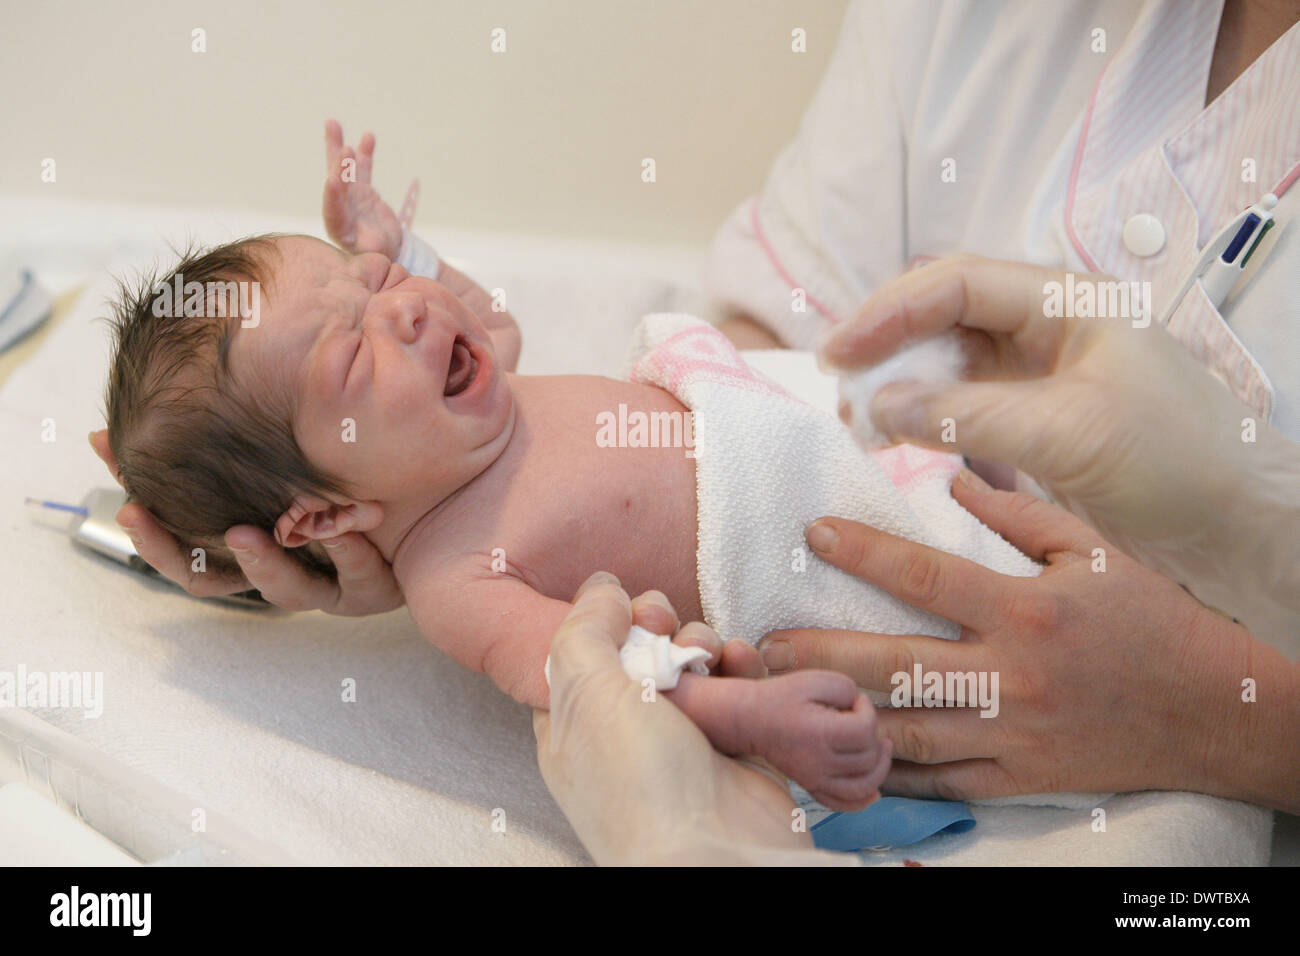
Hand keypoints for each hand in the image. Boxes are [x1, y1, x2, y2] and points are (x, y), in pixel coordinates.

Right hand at [89, 430, 402, 614]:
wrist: (431, 505)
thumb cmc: (343, 480)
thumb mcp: (278, 459)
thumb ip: (215, 445)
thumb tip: (109, 432)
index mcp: (255, 550)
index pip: (187, 559)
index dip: (152, 539)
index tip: (128, 505)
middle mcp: (283, 574)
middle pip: (219, 583)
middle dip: (186, 552)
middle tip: (160, 518)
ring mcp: (328, 586)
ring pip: (288, 591)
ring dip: (267, 562)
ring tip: (253, 532)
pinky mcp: (375, 587)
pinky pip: (358, 575)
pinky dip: (349, 551)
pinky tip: (343, 526)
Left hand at [322, 119, 402, 259]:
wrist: (386, 250)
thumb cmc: (378, 254)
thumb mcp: (374, 254)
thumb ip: (371, 246)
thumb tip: (372, 242)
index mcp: (338, 225)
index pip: (332, 207)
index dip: (332, 193)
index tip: (333, 179)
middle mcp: (340, 206)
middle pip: (334, 182)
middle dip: (337, 165)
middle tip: (343, 147)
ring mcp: (350, 195)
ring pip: (343, 167)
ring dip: (338, 147)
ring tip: (331, 123)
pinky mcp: (362, 188)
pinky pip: (362, 167)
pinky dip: (364, 152)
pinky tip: (368, 135)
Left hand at [535, 573, 855, 865]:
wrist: (714, 853)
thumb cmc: (637, 784)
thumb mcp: (587, 692)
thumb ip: (583, 628)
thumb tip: (600, 587)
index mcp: (575, 727)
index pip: (584, 654)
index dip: (606, 621)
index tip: (627, 606)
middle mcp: (627, 734)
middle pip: (643, 653)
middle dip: (662, 628)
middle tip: (670, 630)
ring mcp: (684, 742)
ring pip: (694, 666)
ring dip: (705, 645)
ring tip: (711, 653)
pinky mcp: (737, 747)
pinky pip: (740, 689)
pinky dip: (745, 668)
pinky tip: (743, 661)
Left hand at [760, 471, 1299, 812]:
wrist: (1209, 713)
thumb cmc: (1148, 621)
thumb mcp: (1092, 552)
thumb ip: (1019, 513)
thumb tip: (950, 475)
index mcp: (1026, 610)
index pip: (927, 576)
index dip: (863, 552)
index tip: (813, 533)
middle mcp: (1009, 676)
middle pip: (894, 664)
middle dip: (819, 652)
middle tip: (760, 642)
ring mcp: (1008, 736)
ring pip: (903, 730)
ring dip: (836, 713)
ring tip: (781, 698)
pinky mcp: (1014, 780)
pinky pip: (935, 779)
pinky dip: (884, 770)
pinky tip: (839, 753)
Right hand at [818, 254, 1299, 637]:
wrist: (1239, 528)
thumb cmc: (1179, 462)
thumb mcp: (1067, 433)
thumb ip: (966, 414)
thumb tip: (879, 405)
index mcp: (1069, 303)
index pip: (958, 283)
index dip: (889, 311)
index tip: (839, 352)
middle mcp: (1048, 328)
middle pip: (942, 314)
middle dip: (885, 346)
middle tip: (840, 391)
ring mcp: (1039, 374)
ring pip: (945, 361)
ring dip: (897, 386)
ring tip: (856, 423)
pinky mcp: (1034, 420)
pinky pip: (959, 405)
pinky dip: (920, 419)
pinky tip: (891, 440)